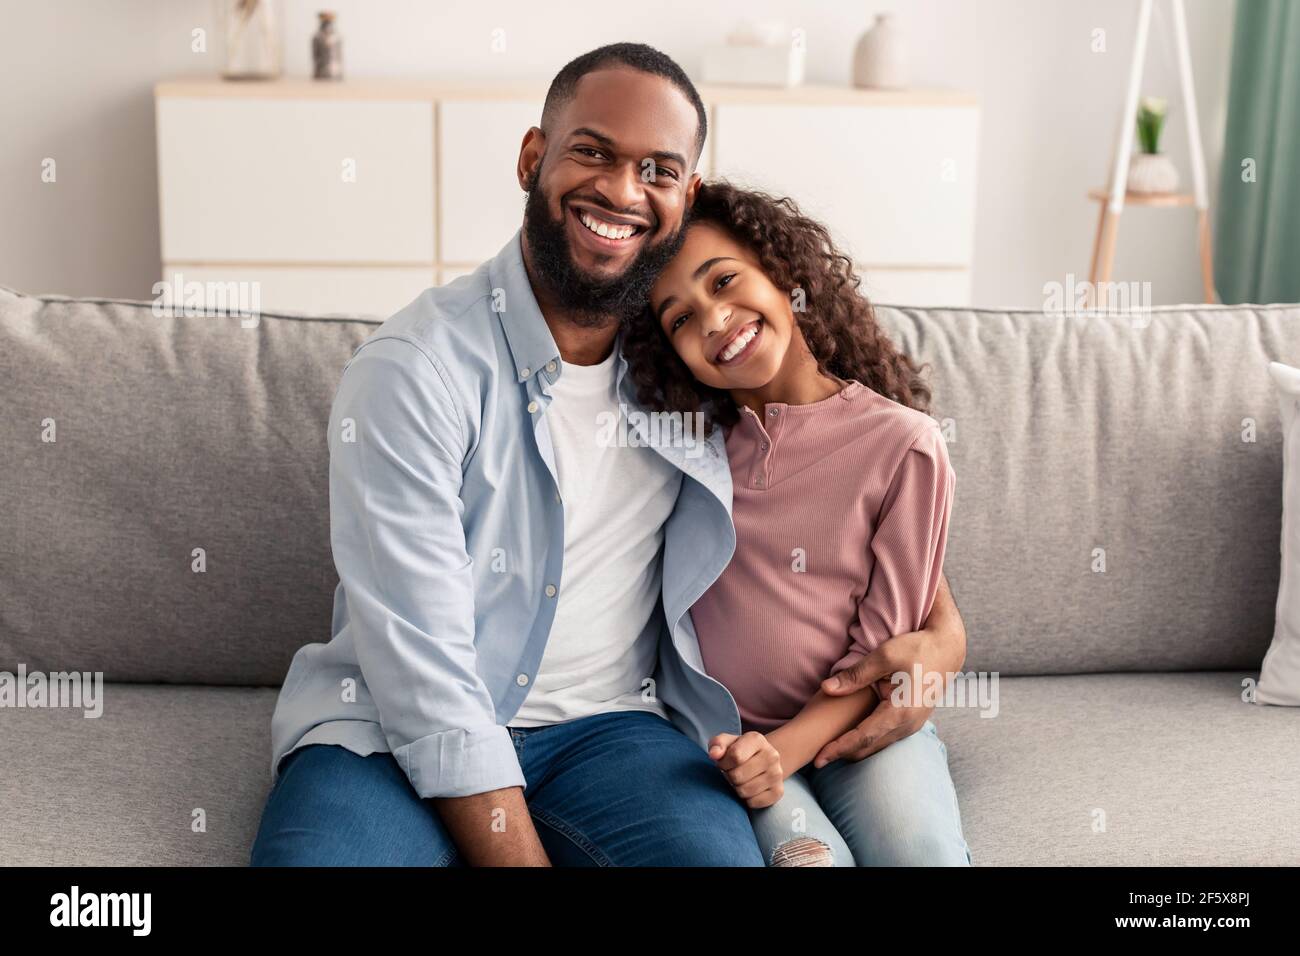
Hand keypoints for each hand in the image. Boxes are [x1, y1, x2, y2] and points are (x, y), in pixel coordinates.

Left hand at [708, 731, 783, 808]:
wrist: (761, 761)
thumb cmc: (738, 751)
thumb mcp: (726, 743)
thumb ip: (717, 745)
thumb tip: (714, 754)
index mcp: (757, 740)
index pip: (735, 756)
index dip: (723, 763)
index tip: (723, 763)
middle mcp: (771, 755)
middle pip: (738, 776)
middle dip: (729, 776)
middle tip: (733, 772)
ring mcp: (777, 774)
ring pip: (744, 791)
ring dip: (737, 788)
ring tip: (740, 780)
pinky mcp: (778, 792)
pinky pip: (753, 803)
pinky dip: (746, 799)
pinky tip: (749, 789)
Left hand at [815, 596, 965, 764]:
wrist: (947, 650)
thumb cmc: (916, 648)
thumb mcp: (884, 656)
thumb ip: (855, 675)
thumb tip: (826, 688)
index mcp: (901, 711)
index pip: (863, 737)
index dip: (838, 748)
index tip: (817, 758)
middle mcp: (908, 725)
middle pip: (869, 748)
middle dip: (842, 754)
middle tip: (815, 759)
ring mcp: (912, 726)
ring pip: (877, 746)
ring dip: (854, 750)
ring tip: (828, 752)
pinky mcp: (912, 722)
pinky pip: (885, 739)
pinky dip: (866, 742)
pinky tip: (850, 739)